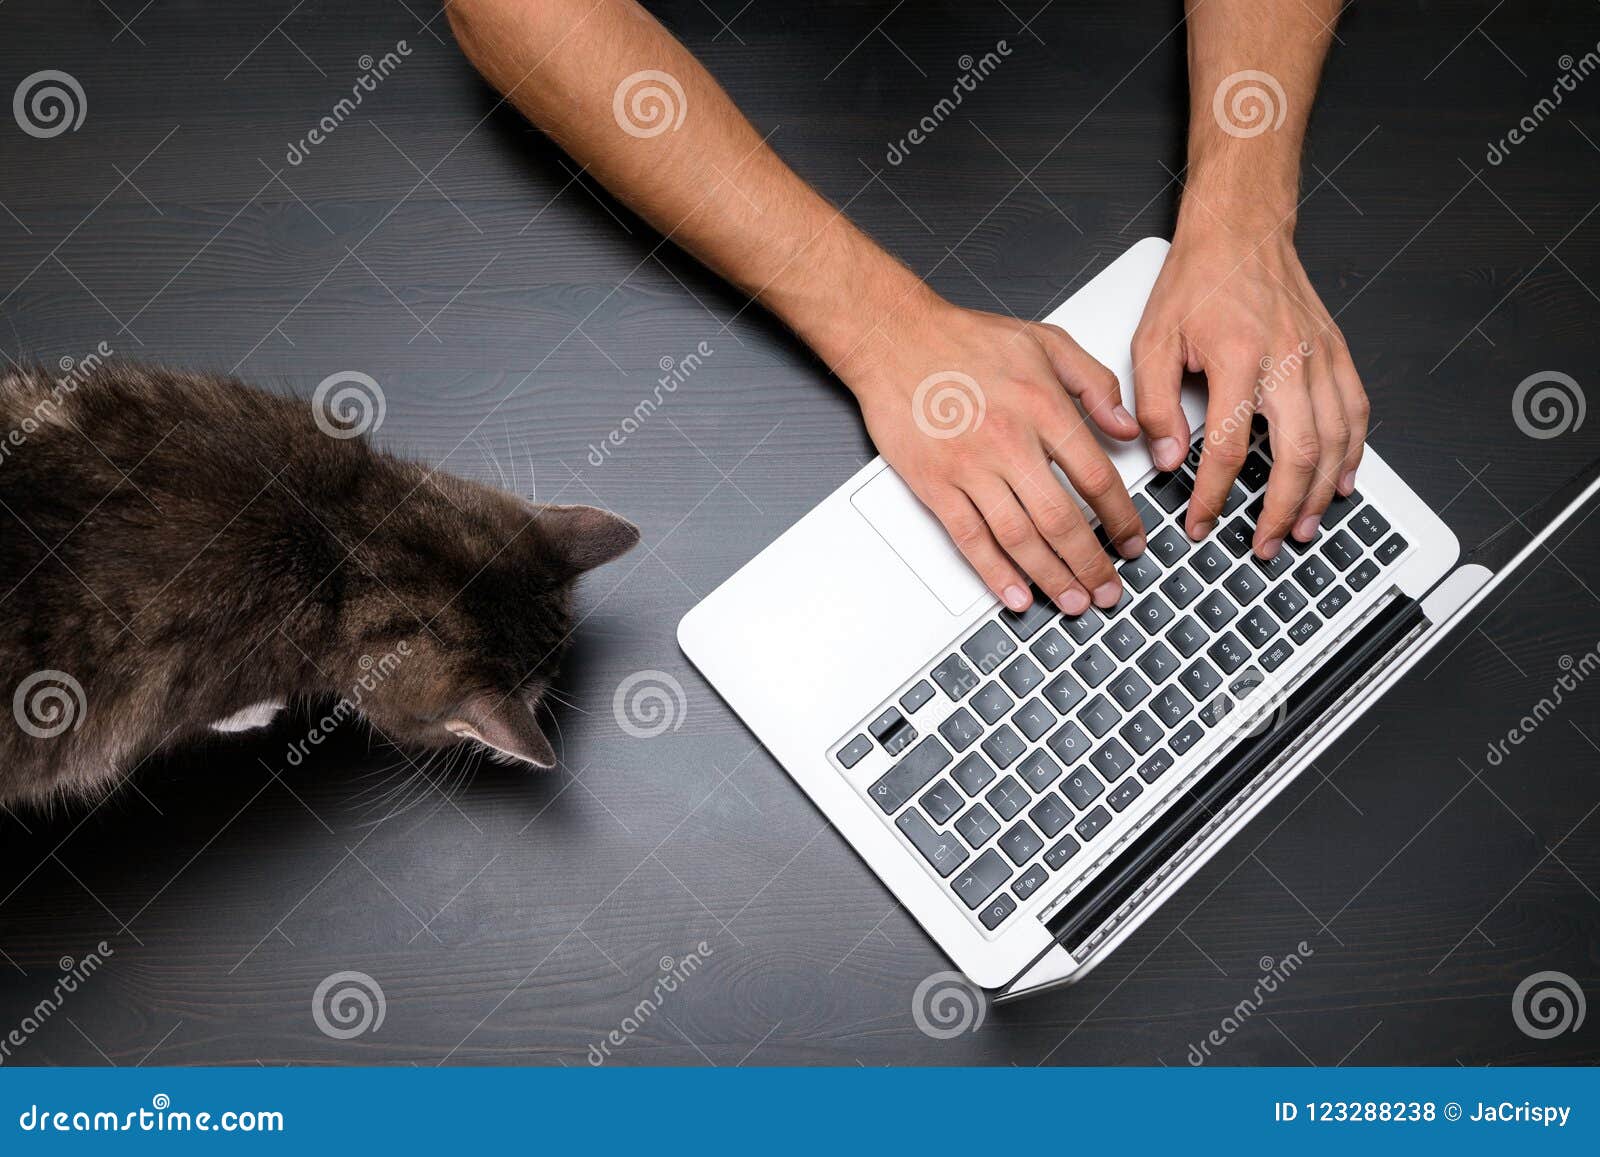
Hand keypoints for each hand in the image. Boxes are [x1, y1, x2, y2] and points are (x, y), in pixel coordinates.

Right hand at [841, 297, 1145, 615]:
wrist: (893, 339)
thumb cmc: (962, 339)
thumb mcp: (1045, 341)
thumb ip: (1095, 382)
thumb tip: (1127, 428)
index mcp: (1042, 407)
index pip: (1096, 478)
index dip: (1121, 519)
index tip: (1132, 542)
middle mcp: (1008, 441)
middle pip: (1061, 520)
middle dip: (1091, 564)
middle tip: (1108, 590)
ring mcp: (968, 468)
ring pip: (1018, 538)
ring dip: (1051, 578)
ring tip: (1073, 601)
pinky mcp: (933, 483)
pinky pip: (969, 538)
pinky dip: (994, 573)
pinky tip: (1015, 595)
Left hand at [1131, 225, 1367, 557]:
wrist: (1241, 231)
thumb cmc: (1196, 282)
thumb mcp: (1153, 340)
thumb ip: (1154, 403)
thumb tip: (1168, 457)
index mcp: (1239, 358)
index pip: (1228, 448)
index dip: (1212, 495)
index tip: (1200, 523)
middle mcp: (1289, 359)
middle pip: (1297, 453)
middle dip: (1280, 509)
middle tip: (1263, 543)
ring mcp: (1320, 356)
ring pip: (1335, 439)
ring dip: (1320, 492)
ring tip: (1302, 528)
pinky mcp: (1337, 352)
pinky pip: (1356, 412)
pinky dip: (1353, 453)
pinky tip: (1339, 481)